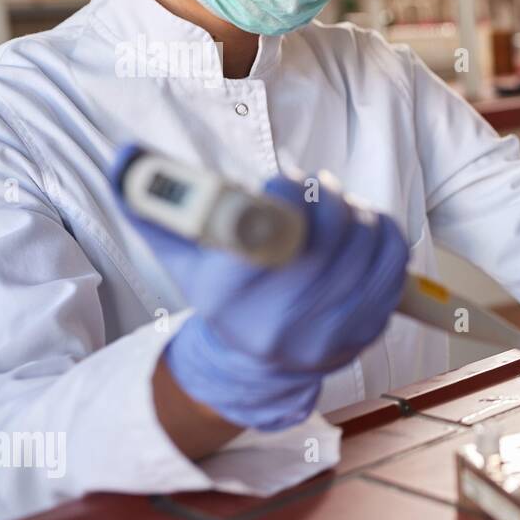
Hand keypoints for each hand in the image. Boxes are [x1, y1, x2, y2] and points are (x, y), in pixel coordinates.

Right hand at [114, 151, 408, 429]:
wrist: (255, 363)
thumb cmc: (221, 295)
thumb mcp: (182, 258)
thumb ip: (154, 207)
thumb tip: (127, 156)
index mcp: (233, 294)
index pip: (272, 227)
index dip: (286, 194)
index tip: (283, 184)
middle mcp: (282, 316)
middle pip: (326, 231)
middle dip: (327, 196)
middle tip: (319, 186)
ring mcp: (330, 327)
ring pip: (363, 243)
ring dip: (357, 213)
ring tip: (341, 207)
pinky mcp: (368, 329)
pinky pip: (393, 265)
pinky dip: (385, 235)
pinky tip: (368, 226)